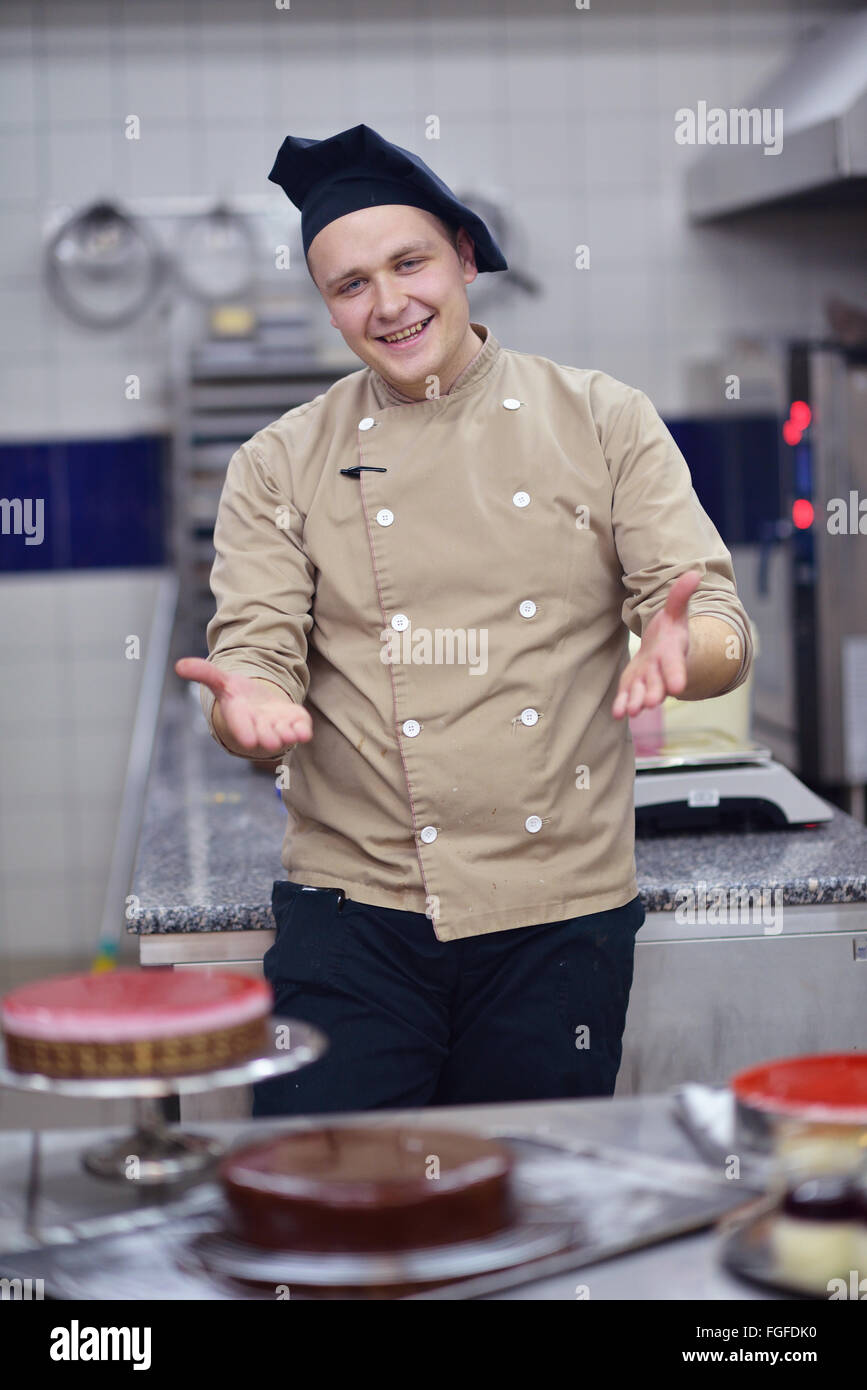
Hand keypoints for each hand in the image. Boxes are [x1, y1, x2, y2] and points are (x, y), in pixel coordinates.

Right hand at [175, 657, 311, 756]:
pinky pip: (300, 730)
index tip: (249, 740)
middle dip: (269, 738)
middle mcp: (259, 726)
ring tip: (292, 734)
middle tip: (273, 740)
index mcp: (240, 717)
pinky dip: (303, 731)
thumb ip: (204, 673)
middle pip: (264, 735)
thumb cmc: (238, 695)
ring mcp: (278, 727)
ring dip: (288, 735)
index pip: (240, 726)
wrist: (259, 704)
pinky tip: (304, 730)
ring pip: (284, 735)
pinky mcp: (294, 723)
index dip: (244, 732)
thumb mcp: (221, 681)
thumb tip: (179, 665)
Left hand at [611, 569, 700, 718]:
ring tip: (632, 711)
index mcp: (672, 653)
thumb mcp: (676, 610)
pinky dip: (622, 704)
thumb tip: (693, 572)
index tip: (678, 687)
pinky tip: (617, 714)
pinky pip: (627, 696)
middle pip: (658, 683)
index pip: (675, 665)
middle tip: (650, 702)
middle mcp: (660, 670)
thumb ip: (682, 595)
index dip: (676, 675)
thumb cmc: (671, 629)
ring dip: (636, 701)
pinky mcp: (632, 684)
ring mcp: (646, 680)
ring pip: (641, 692)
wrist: (662, 647)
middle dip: (654, 692)